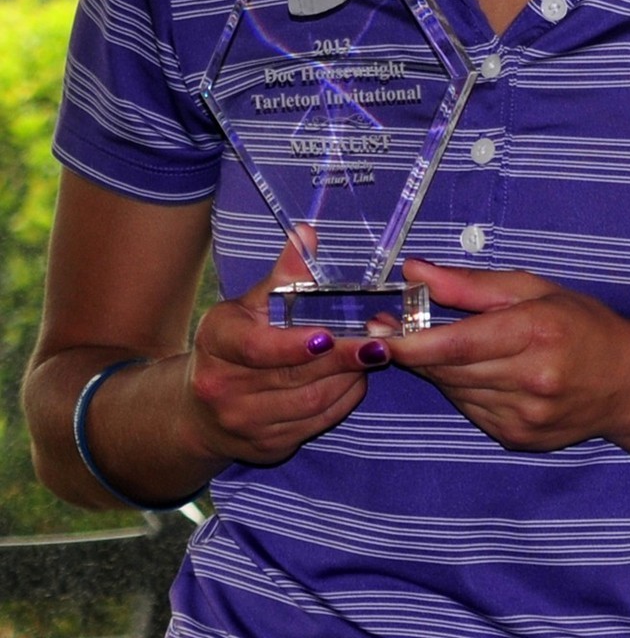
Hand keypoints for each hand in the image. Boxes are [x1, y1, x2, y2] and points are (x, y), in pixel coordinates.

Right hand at [184, 235, 381, 468]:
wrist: (199, 410)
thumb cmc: (234, 343)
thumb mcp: (249, 303)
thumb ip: (283, 274)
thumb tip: (308, 233)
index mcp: (217, 342)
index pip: (255, 348)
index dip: (293, 345)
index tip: (327, 335)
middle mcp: (223, 387)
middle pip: (292, 377)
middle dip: (340, 359)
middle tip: (378, 342)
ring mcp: (244, 423)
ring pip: (309, 404)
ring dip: (348, 379)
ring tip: (372, 355)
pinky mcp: (266, 447)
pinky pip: (314, 424)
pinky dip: (342, 401)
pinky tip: (356, 379)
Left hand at [384, 260, 629, 451]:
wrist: (628, 382)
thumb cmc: (581, 324)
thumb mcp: (532, 288)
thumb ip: (469, 284)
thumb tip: (413, 271)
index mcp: (536, 333)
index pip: (460, 343)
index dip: (414, 342)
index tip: (379, 333)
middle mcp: (530, 380)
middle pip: (450, 368)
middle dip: (413, 350)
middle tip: (383, 329)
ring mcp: (524, 417)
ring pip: (455, 391)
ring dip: (436, 368)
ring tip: (430, 343)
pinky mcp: (517, 438)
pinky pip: (470, 409)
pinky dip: (460, 388)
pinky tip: (471, 370)